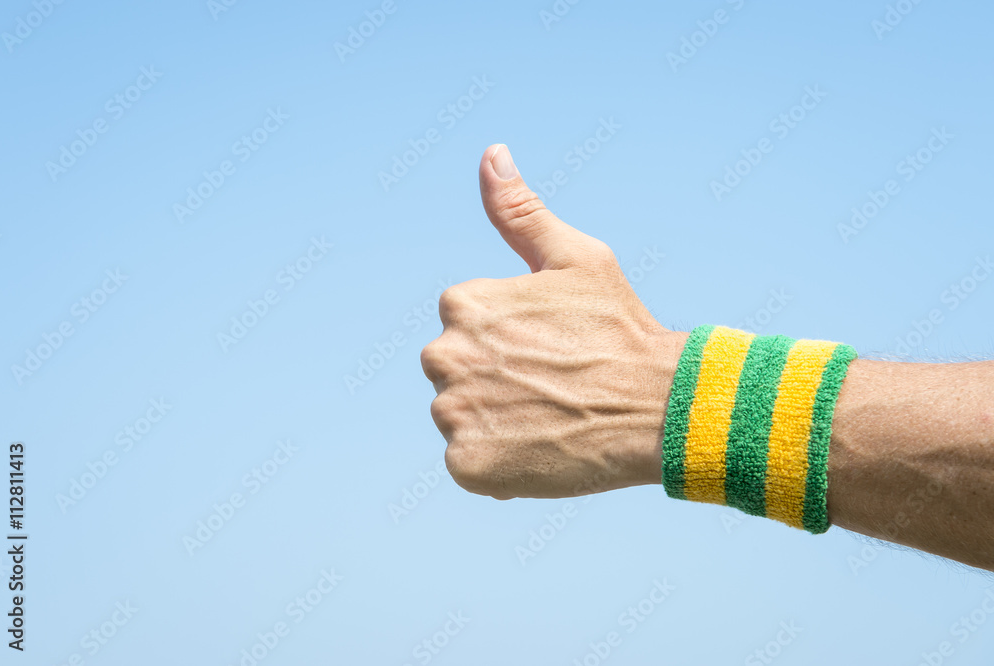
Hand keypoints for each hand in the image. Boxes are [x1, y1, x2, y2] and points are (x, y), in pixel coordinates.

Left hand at [421, 144, 685, 499]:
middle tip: (550, 385)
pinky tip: (540, 451)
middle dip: (493, 378)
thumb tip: (491, 153)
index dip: (510, 338)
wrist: (661, 408)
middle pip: (455, 371)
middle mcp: (444, 355)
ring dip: (495, 422)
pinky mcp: (468, 467)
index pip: (465, 325)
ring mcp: (454, 415)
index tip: (551, 347)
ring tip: (548, 419)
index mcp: (462, 303)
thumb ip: (519, 212)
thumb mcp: (575, 257)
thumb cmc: (621, 329)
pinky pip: (469, 465)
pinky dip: (498, 465)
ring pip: (461, 418)